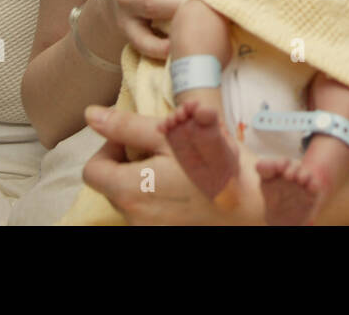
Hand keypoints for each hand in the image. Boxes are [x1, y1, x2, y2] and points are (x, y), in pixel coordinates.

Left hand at [82, 106, 264, 224]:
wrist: (258, 208)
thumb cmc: (217, 166)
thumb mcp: (174, 135)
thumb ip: (128, 126)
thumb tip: (90, 115)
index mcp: (129, 189)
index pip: (93, 170)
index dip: (109, 147)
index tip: (135, 137)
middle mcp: (134, 218)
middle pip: (113, 186)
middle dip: (130, 164)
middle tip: (162, 148)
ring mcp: (152, 230)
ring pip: (134, 201)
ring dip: (147, 181)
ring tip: (180, 168)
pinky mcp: (169, 234)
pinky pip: (154, 215)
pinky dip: (163, 199)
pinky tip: (189, 189)